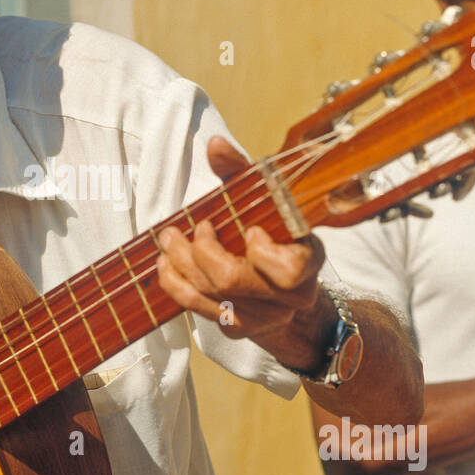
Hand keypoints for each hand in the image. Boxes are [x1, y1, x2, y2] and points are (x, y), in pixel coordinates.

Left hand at [155, 136, 334, 366]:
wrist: (284, 286)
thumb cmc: (273, 230)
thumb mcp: (266, 199)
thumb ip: (242, 172)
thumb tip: (215, 145)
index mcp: (308, 262)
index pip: (289, 271)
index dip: (262, 253)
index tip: (251, 231)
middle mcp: (290, 297)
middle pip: (232, 280)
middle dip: (201, 251)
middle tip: (190, 228)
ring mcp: (263, 317)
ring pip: (210, 294)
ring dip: (180, 263)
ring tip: (169, 238)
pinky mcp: (238, 328)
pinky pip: (198, 309)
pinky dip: (175, 283)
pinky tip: (165, 264)